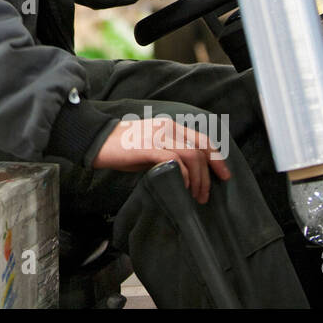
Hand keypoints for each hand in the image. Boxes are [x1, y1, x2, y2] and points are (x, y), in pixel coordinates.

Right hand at [94, 118, 231, 203]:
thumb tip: (185, 173)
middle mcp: (168, 128)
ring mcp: (159, 137)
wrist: (98, 141)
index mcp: (170, 126)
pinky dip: (184, 176)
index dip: (216, 158)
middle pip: (201, 150)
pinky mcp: (149, 148)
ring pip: (192, 156)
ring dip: (198, 179)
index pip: (202, 140)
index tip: (224, 175)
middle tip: (205, 195)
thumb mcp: (150, 147)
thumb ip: (167, 154)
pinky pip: (175, 161)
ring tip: (195, 196)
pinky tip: (182, 187)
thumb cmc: (121, 148)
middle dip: (209, 174)